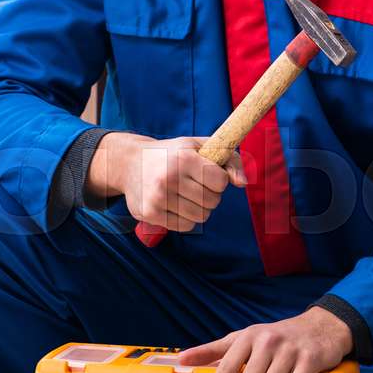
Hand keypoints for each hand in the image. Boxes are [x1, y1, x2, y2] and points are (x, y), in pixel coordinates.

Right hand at [89, 132, 245, 231]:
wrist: (130, 163)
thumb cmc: (172, 154)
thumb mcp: (199, 146)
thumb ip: (229, 159)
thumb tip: (242, 183)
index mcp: (183, 158)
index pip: (221, 182)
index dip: (219, 179)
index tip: (207, 173)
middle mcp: (169, 178)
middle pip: (212, 202)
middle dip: (210, 194)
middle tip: (194, 184)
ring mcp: (158, 198)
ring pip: (201, 217)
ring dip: (198, 208)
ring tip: (184, 194)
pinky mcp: (150, 214)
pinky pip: (185, 226)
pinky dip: (184, 218)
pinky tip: (174, 204)